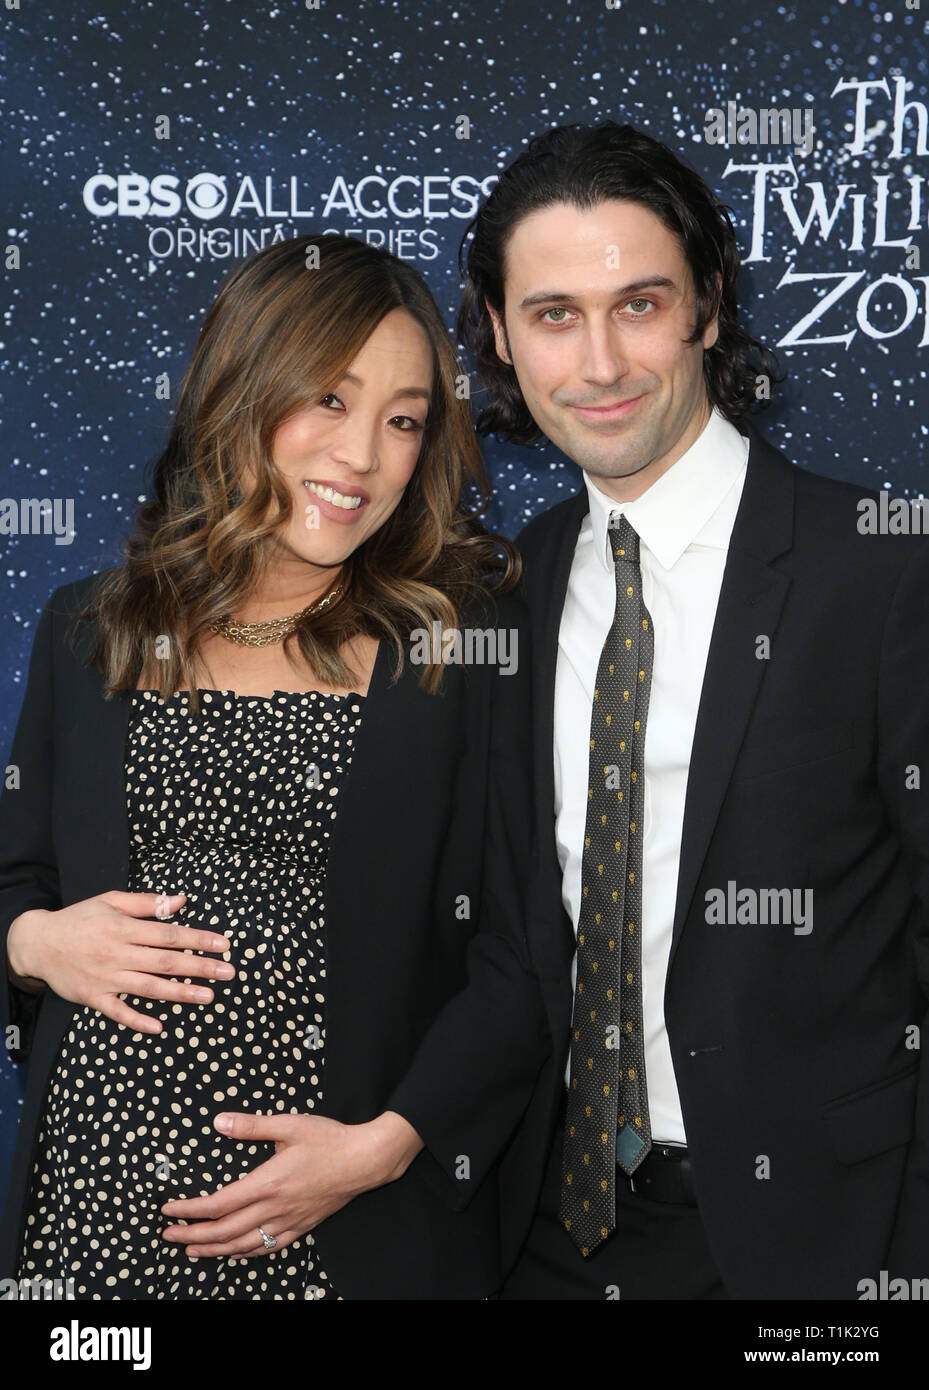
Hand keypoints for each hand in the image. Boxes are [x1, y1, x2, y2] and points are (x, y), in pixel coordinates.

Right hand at [6, 891, 233, 1032]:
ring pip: (148, 988)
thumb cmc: (79, 918)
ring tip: (207, 997)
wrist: (38, 943)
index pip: (169, 934)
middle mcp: (119, 954)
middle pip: (165, 962)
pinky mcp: (94, 997)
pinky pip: (118, 1012)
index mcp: (125, 928)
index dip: (198, 939)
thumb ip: (147, 902)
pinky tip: (159, 1027)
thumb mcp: (111, 901)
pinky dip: (138, 1021)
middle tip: (228, 973)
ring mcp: (107, 978)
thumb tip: (181, 900)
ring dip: (180, 994)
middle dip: (200, 967)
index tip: (224, 945)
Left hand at [160, 1109, 423, 1257]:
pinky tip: (236, 1251)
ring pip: (243, 1245)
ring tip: (192, 1250)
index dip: (190, 1211)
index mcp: (267, 1183)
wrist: (366, 1160)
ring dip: (214, 1250)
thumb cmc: (329, 1140)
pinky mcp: (302, 1225)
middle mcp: (274, 1208)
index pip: (218, 1205)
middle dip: (192, 1236)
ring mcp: (289, 1221)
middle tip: (169, 1236)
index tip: (169, 1210)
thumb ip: (251, 1126)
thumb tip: (218, 1122)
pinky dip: (246, 1253)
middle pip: (225, 1232)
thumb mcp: (288, 1124)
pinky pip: (268, 1247)